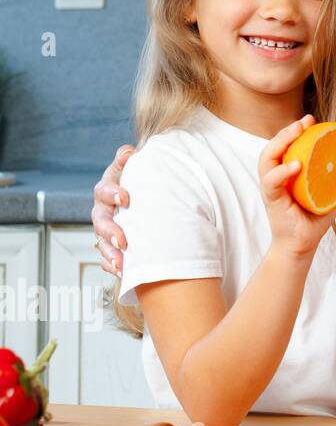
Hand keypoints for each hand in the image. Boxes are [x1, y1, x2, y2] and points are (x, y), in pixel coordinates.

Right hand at [92, 144, 136, 276]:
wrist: (145, 201)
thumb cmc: (140, 181)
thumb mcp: (136, 168)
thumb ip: (129, 159)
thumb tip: (128, 151)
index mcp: (109, 190)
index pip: (105, 189)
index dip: (113, 193)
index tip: (126, 198)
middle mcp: (103, 210)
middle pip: (100, 220)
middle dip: (110, 231)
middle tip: (123, 240)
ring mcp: (105, 230)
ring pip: (101, 243)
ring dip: (110, 253)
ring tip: (121, 264)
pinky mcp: (110, 246)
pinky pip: (106, 258)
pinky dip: (112, 266)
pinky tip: (122, 273)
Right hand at [260, 115, 335, 257]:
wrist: (303, 244)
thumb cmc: (314, 217)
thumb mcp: (332, 193)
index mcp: (288, 172)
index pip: (287, 146)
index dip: (295, 130)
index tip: (311, 119)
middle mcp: (277, 176)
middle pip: (274, 147)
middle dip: (287, 130)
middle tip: (304, 121)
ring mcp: (272, 187)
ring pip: (267, 159)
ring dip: (280, 143)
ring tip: (297, 133)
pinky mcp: (271, 199)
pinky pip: (272, 181)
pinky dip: (282, 171)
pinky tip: (296, 165)